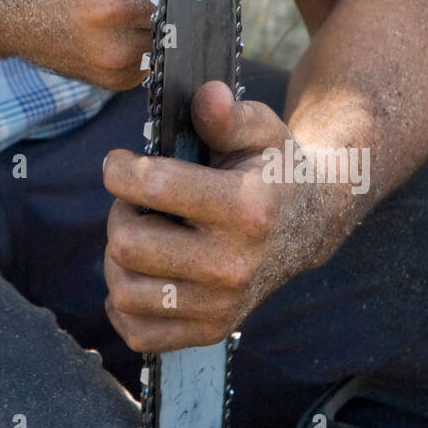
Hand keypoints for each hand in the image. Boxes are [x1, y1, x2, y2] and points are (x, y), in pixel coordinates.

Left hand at [102, 81, 345, 352]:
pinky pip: (137, 332)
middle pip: (128, 244)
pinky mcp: (210, 331)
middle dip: (119, 213)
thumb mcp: (260, 128)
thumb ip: (227, 114)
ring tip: (141, 233)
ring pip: (124, 290)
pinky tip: (140, 273)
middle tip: (135, 201)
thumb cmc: (274, 168)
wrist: (309, 225)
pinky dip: (123, 304)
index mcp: (246, 209)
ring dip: (118, 257)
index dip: (120, 169)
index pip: (154, 188)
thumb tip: (206, 95)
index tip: (120, 163)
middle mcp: (234, 265)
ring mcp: (222, 305)